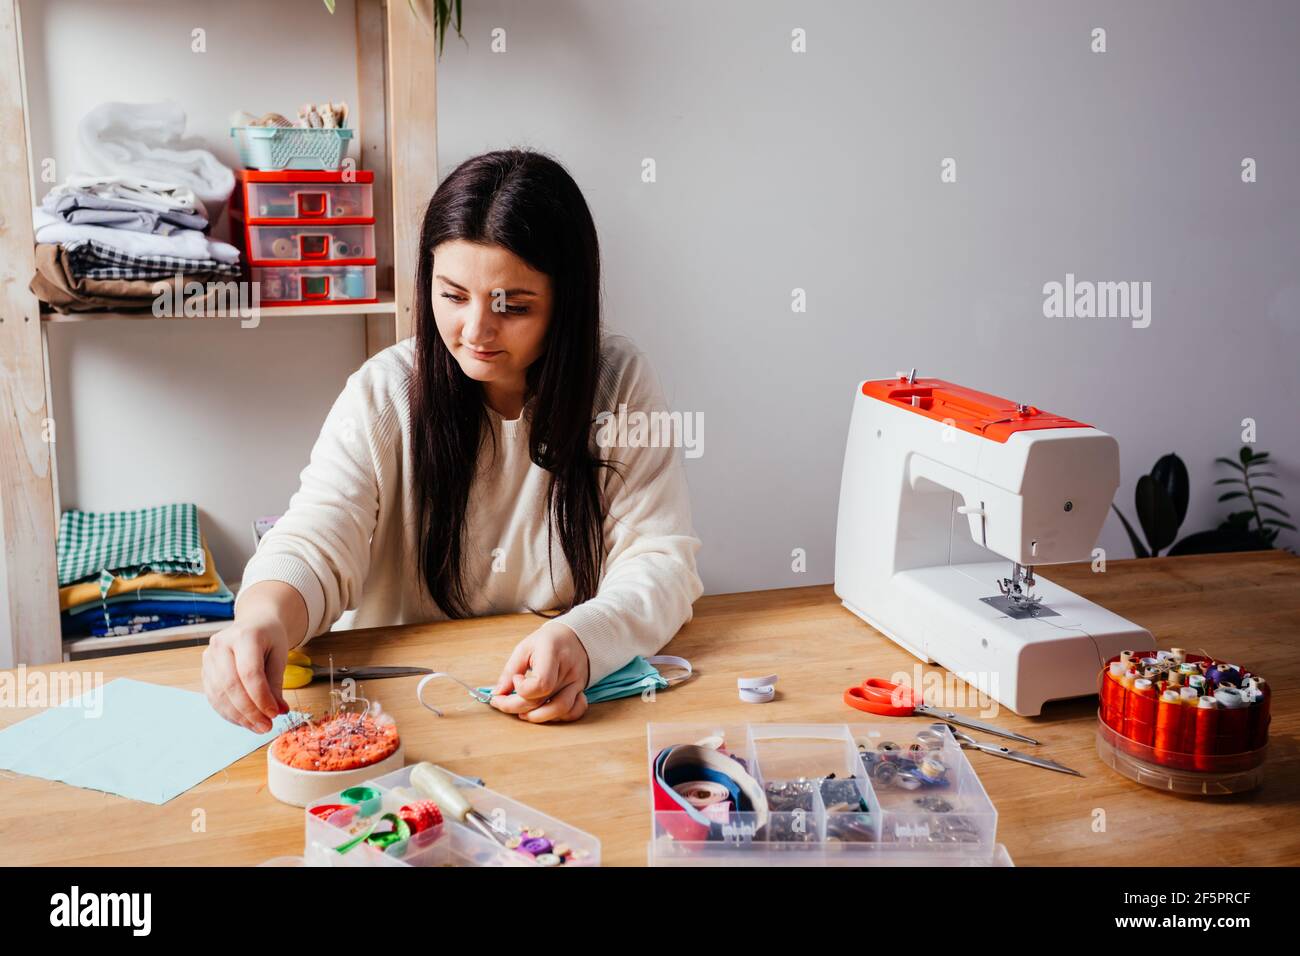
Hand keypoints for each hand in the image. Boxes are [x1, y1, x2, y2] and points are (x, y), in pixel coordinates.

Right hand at [202, 618, 290, 732]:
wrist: (254, 623)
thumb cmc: (269, 638)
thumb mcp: (280, 655)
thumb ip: (276, 683)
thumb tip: (278, 712)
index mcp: (244, 635)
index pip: (250, 672)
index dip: (261, 697)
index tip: (274, 714)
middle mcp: (221, 645)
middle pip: (231, 685)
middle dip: (249, 711)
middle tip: (266, 726)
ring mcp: (209, 657)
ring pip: (220, 694)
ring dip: (239, 716)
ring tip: (257, 727)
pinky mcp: (204, 670)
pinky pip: (214, 697)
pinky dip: (229, 713)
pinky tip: (244, 721)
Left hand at [489, 620, 590, 722]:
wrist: (574, 636)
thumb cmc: (547, 641)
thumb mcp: (524, 648)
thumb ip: (510, 671)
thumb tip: (498, 693)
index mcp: (552, 652)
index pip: (541, 683)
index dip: (523, 689)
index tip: (516, 679)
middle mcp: (568, 669)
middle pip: (544, 699)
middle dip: (517, 706)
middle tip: (503, 701)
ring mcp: (576, 681)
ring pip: (561, 710)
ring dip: (538, 716)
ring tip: (523, 712)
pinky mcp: (580, 690)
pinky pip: (574, 711)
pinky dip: (559, 717)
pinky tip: (545, 711)